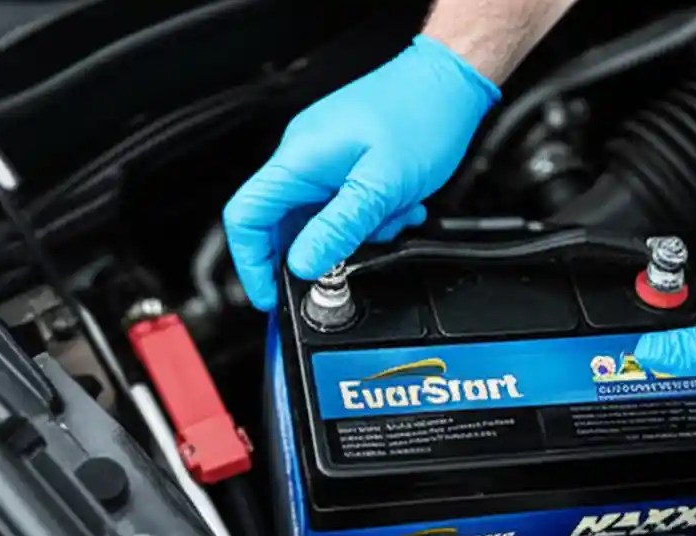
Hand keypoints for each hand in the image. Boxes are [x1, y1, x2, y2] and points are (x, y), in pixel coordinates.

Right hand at [223, 35, 499, 309]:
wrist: (450, 79)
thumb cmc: (420, 116)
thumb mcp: (380, 187)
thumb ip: (338, 229)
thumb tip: (303, 265)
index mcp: (298, 159)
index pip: (246, 217)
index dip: (252, 264)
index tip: (270, 296)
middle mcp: (302, 156)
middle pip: (280, 224)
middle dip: (317, 251)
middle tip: (344, 267)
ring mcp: (321, 157)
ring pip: (316, 219)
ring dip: (352, 233)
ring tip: (388, 220)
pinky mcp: (343, 159)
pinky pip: (339, 203)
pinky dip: (366, 217)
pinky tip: (395, 207)